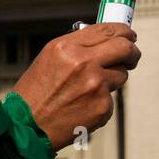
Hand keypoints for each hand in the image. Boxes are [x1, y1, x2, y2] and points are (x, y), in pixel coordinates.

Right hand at [13, 23, 139, 149]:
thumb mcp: (49, 59)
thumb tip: (105, 41)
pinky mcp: (102, 106)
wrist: (26, 128)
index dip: (124, 31)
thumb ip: (77, 47)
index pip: (108, 30)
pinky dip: (100, 103)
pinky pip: (110, 99)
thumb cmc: (34, 95)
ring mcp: (95, 85)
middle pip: (125, 47)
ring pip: (121, 74)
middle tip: (130, 57)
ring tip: (87, 91)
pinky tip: (81, 108)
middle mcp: (83, 63)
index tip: (129, 36)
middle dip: (132, 51)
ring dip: (111, 79)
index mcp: (66, 47)